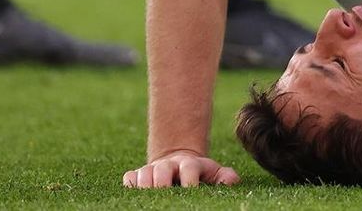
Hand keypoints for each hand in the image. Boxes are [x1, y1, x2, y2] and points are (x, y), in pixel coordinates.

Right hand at [123, 150, 238, 188]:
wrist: (178, 163)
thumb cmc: (199, 174)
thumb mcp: (213, 173)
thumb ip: (224, 176)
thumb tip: (231, 181)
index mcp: (189, 164)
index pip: (189, 168)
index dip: (189, 179)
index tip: (190, 190)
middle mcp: (168, 164)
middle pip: (162, 169)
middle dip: (161, 182)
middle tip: (164, 195)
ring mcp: (152, 169)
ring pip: (144, 173)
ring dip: (145, 185)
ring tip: (149, 197)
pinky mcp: (138, 174)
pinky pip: (129, 177)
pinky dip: (130, 184)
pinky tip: (135, 193)